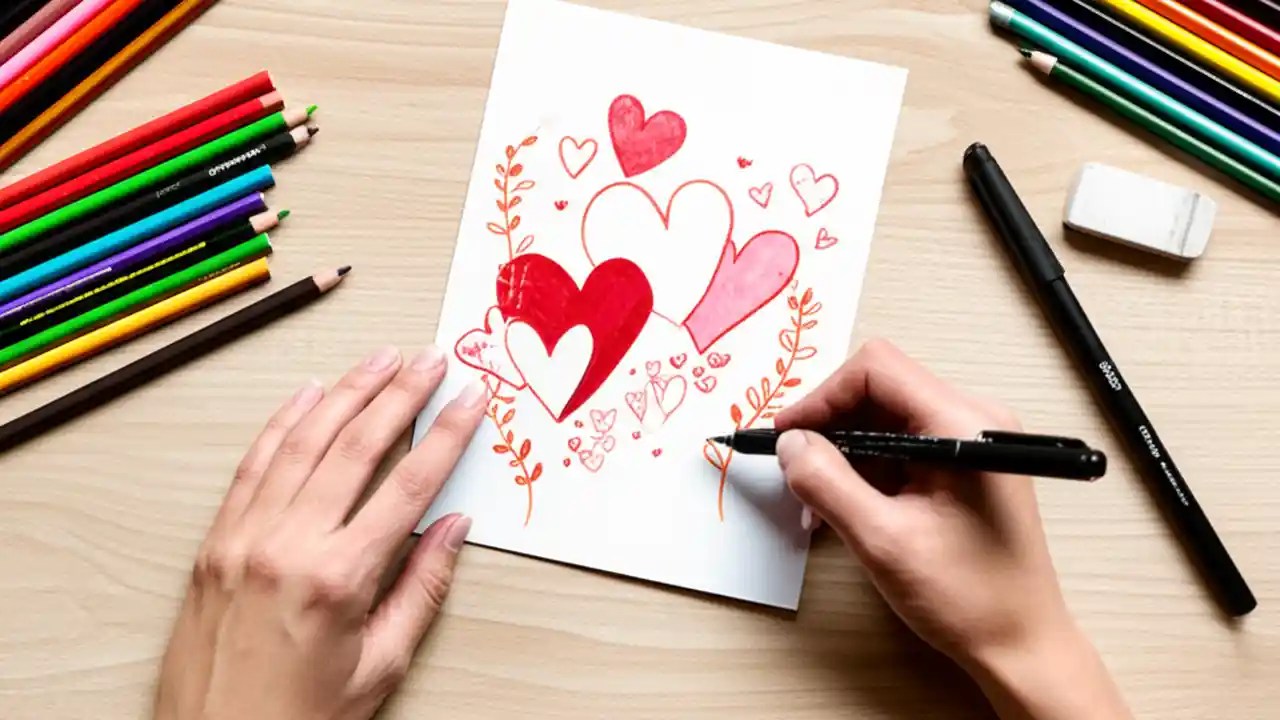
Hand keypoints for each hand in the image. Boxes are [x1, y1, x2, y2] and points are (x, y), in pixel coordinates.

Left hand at [155, 345, 486, 719]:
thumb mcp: (379, 666)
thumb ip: (421, 590)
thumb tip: (453, 529)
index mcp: (337, 579)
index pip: (408, 486)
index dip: (446, 436)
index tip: (470, 400)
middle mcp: (286, 546)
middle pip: (356, 447)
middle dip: (400, 394)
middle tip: (431, 360)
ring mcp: (243, 539)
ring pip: (302, 443)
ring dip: (346, 393)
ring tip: (380, 359)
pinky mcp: (214, 544)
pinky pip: (253, 466)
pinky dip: (282, 423)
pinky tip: (308, 396)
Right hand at [775, 339, 1128, 719]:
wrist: (1022, 645)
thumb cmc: (968, 598)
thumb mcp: (883, 541)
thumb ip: (828, 485)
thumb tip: (788, 444)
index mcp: (962, 426)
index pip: (877, 370)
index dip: (822, 396)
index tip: (786, 436)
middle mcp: (972, 420)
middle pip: (879, 390)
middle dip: (828, 425)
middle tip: (792, 470)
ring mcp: (969, 442)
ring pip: (885, 418)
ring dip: (843, 452)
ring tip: (814, 501)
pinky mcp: (964, 465)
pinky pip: (901, 445)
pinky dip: (865, 469)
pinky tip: (844, 506)